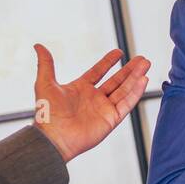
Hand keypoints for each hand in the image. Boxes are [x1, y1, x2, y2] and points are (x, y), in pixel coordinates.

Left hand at [32, 44, 149, 161]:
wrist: (54, 138)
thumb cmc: (48, 114)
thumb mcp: (45, 83)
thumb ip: (46, 64)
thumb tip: (38, 45)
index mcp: (80, 89)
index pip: (98, 72)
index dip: (108, 62)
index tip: (119, 53)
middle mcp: (94, 98)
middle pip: (116, 81)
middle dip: (130, 69)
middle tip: (142, 59)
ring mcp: (104, 109)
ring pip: (124, 90)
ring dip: (136, 77)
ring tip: (146, 65)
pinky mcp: (111, 119)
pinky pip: (126, 103)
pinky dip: (136, 92)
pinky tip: (143, 80)